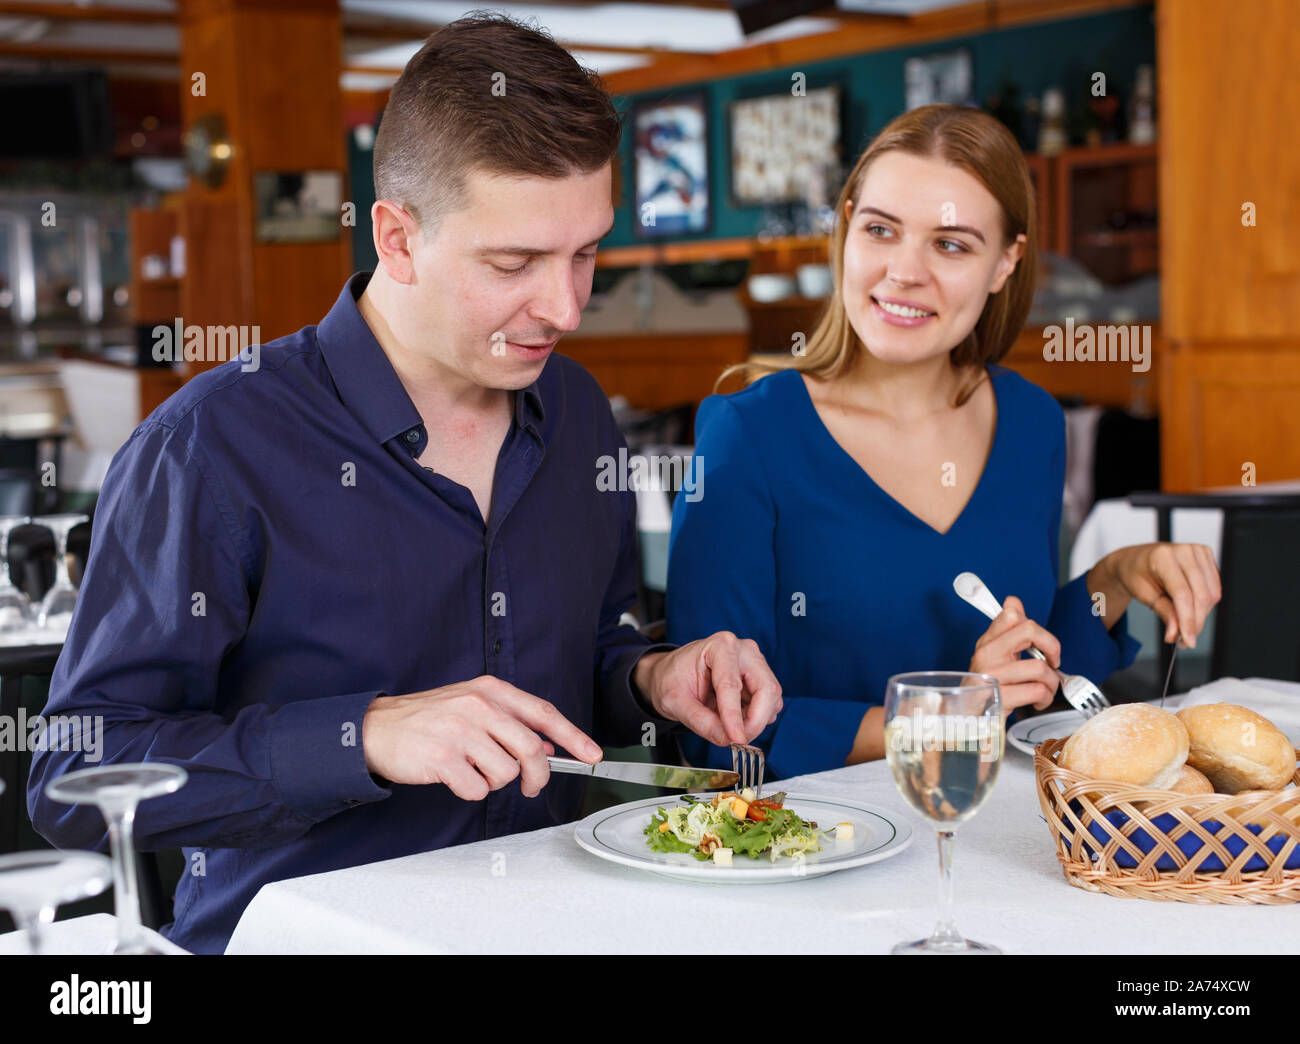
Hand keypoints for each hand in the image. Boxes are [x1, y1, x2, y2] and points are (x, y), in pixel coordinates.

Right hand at [361, 676, 601, 800]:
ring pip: (506, 773)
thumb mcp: (471, 706)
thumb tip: (548, 748)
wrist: (377, 728)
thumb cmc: (428, 719)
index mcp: (490, 690)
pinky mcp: (443, 758)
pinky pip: (478, 789)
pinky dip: (471, 790)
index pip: (543, 713)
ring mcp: (461, 731)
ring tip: (473, 770)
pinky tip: (454, 777)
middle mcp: (479, 706)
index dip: (572, 736)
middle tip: (531, 787)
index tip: (592, 754)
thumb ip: (509, 722)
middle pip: (532, 750)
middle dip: (538, 776)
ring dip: (495, 782)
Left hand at [633, 632, 781, 746]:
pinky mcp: (760, 679)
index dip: (734, 716)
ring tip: (728, 726)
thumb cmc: (672, 678)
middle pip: (766, 689)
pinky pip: (770, 704)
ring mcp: (755, 664)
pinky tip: (736, 719)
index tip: (735, 739)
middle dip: (755, 721)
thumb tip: (726, 739)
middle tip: (737, 740)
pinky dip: (756, 718)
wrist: (672, 674)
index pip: (731, 685)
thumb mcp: (675, 702)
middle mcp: (744, 651)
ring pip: (772, 699)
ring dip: (755, 721)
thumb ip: (700, 721)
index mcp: (720, 646)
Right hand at [969, 596, 1061, 714]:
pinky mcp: (1001, 697)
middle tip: (1053, 662)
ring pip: (1040, 666)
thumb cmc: (986, 687)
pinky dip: (1045, 698)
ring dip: (1051, 682)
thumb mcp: (993, 655)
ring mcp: (993, 676)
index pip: (1012, 614)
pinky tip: (1037, 701)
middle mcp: (987, 654)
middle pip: (1029, 630)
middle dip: (1052, 646)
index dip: (1037, 628)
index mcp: (987, 641)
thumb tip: (1012, 601)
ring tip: (1044, 689)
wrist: (968, 719)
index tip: (1043, 645)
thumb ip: (1006, 630)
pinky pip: (1038, 690)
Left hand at [1089, 542, 1220, 646]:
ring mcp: (1198, 551)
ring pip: (1212, 594)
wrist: (1136, 560)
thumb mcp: (1143, 594)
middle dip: (1195, 622)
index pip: (1183, 594)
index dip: (1188, 620)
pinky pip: (1215, 588)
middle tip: (1186, 640)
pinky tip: (1191, 608)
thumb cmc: (1136, 573)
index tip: (1188, 641)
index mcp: (1163, 557)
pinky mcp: (1206, 556)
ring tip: (1185, 624)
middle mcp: (1184, 551)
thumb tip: (1176, 634)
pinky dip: (1205, 604)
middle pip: (1201, 596)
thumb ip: (1163, 612)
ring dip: (1202, 615)